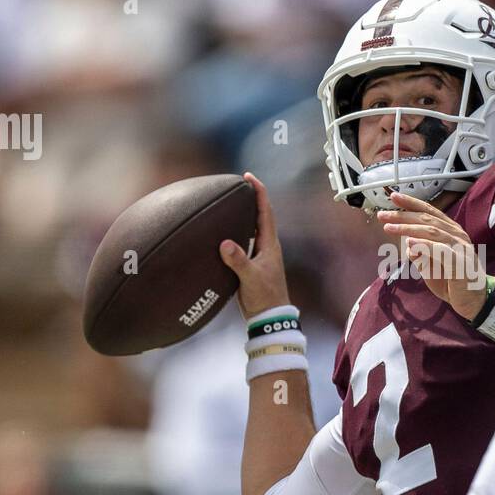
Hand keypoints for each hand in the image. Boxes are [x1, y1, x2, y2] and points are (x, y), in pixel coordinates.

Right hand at [220, 172, 289, 319]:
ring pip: (253, 227)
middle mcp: (267, 246)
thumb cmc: (264, 297)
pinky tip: (227, 231)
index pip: (265, 211)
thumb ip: (238, 261)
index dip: (258, 192)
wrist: (269, 318)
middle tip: (239, 183)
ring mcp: (261, 255)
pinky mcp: (253, 264)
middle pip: (260, 215)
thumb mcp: (250, 278)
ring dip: (245, 214)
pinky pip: (246, 240)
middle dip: (251, 198)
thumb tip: (225, 243)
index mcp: (270, 244)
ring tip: (232, 202)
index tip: (248, 177)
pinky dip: (238, 230)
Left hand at [378, 191, 486, 318]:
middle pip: (428, 219)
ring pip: (432, 232)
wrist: (474, 301)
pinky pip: (441, 251)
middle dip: (403, 215)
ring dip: (408, 228)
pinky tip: (409, 243)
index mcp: (451, 231)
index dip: (411, 203)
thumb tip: (406, 243)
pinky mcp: (460, 263)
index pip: (430, 211)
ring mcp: (460, 248)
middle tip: (383, 215)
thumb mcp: (431, 264)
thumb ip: (420, 252)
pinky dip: (424, 245)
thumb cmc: (452, 281)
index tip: (393, 197)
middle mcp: (457, 235)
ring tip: (389, 228)